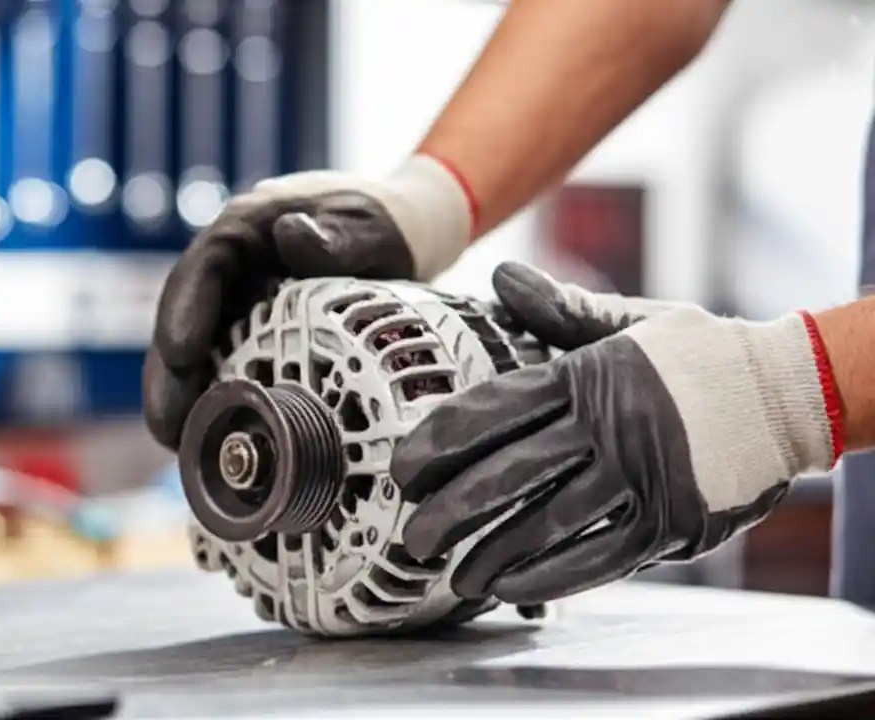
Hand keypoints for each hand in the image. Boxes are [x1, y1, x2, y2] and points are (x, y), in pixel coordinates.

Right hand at [144, 157, 475, 448]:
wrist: (401, 235)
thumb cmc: (381, 223)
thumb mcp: (370, 225)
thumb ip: (338, 235)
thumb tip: (291, 235)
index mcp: (248, 229)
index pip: (204, 265)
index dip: (185, 308)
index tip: (181, 352)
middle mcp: (231, 267)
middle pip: (183, 316)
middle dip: (168, 373)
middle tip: (165, 425)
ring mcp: (236, 302)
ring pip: (194, 350)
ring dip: (182, 397)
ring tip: (177, 445)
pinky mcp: (249, 332)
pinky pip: (221, 367)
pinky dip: (213, 402)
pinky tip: (209, 440)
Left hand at [391, 262, 841, 604]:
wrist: (785, 393)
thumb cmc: (693, 358)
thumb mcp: (628, 323)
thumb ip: (559, 311)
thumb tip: (500, 275)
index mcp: (587, 375)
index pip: (492, 410)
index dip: (438, 444)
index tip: (402, 471)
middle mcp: (608, 426)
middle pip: (507, 473)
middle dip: (449, 511)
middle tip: (413, 537)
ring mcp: (641, 476)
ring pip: (546, 523)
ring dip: (491, 555)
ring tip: (454, 576)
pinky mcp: (670, 522)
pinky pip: (597, 558)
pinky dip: (548, 577)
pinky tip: (510, 588)